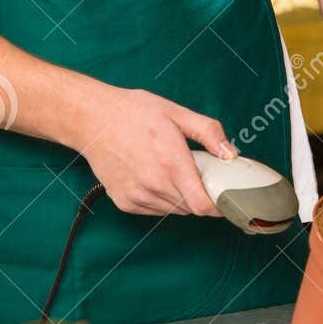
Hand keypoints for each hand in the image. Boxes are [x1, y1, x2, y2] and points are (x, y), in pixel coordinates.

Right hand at [70, 86, 232, 218]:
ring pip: (173, 211)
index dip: (218, 205)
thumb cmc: (133, 113)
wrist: (92, 119)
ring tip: (172, 172)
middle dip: (201, 196)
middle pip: (191, 209)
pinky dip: (161, 199)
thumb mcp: (176, 113)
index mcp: (171, 163)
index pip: (203, 206)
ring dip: (181, 198)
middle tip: (197, 173)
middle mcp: (154, 185)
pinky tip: (154, 177)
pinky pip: (154, 210)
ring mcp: (137, 196)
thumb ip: (208, 133)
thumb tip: (230, 153)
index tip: (223, 195)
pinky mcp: (124, 202)